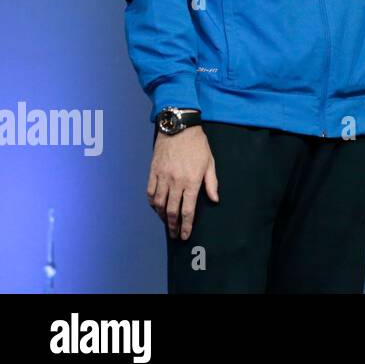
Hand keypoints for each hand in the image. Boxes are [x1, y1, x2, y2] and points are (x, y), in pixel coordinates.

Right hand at [147, 124, 217, 240]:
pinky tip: (156, 208)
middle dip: (173, 226)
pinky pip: (150, 192)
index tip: (185, 235)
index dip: (186, 225)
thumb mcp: (210, 162)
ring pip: (158, 204)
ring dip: (162, 216)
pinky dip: (152, 203)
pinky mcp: (153, 172)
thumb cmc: (197, 144)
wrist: (179, 128)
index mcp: (192, 181)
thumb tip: (215, 199)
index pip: (188, 210)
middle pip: (172, 210)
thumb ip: (211, 183)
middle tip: (175, 235)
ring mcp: (162, 177)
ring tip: (167, 223)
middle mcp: (176, 182)